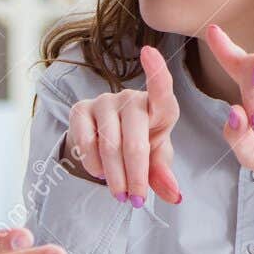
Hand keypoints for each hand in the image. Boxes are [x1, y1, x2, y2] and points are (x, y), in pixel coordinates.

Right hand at [64, 43, 182, 205]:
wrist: (109, 140)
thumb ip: (164, 175)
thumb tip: (174, 196)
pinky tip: (100, 174)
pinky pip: (84, 142)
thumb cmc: (142, 144)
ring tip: (119, 194)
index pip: (160, 87)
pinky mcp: (80, 110)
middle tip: (134, 200)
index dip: (155, 70)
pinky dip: (93, 164)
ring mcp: (103, 102)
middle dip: (134, 175)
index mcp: (160, 106)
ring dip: (114, 176)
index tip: (148, 53)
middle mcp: (130, 98)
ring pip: (108, 145)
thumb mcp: (157, 159)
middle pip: (133, 139)